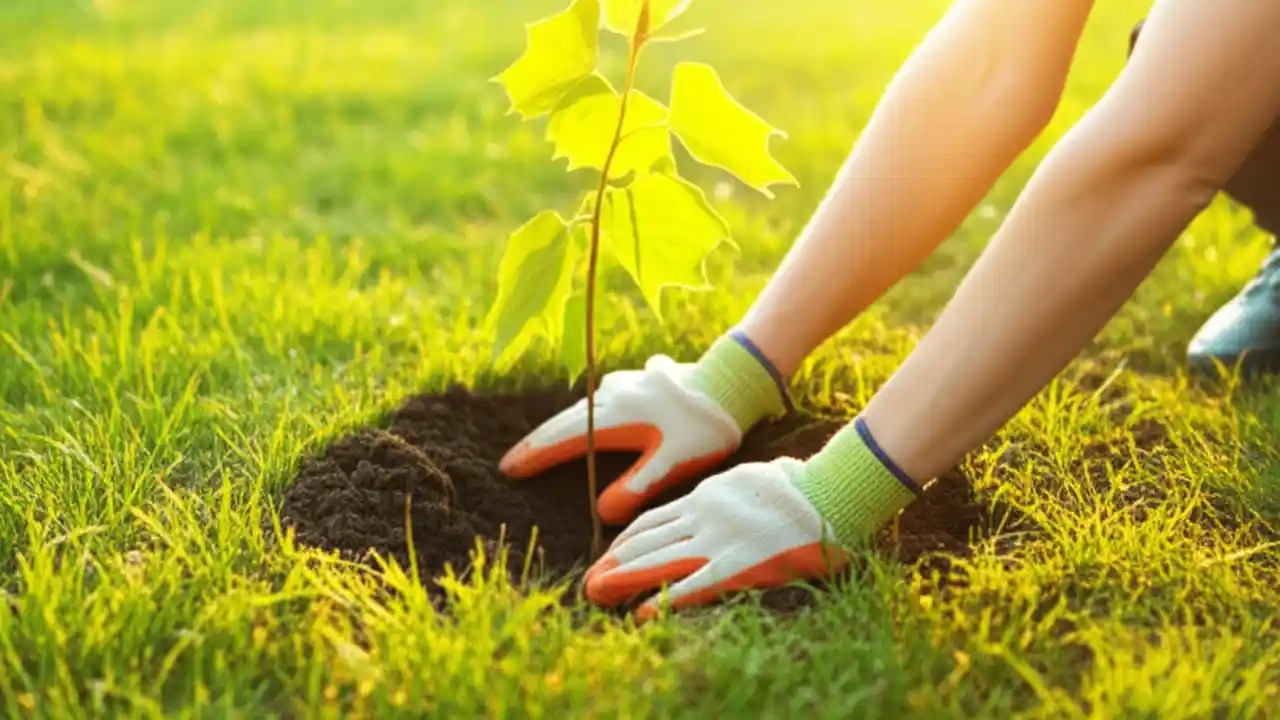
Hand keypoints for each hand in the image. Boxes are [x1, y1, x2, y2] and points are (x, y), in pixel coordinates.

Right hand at [500, 355, 745, 524]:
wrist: (733, 383)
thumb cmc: (704, 428)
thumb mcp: (673, 464)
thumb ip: (636, 488)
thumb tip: (602, 514)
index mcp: (614, 417)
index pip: (562, 438)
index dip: (534, 455)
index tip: (509, 469)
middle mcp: (610, 395)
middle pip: (564, 421)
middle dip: (537, 442)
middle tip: (512, 462)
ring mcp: (622, 383)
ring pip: (582, 409)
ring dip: (560, 427)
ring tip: (540, 445)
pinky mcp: (635, 379)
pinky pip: (599, 401)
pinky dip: (584, 416)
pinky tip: (585, 424)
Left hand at [583, 458, 848, 619]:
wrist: (829, 491)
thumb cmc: (799, 486)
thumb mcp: (750, 479)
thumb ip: (727, 493)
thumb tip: (713, 498)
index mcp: (707, 496)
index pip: (656, 519)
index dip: (627, 539)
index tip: (609, 553)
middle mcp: (704, 516)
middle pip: (648, 541)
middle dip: (615, 562)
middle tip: (590, 581)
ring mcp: (719, 539)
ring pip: (660, 560)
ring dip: (625, 577)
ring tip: (599, 592)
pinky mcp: (738, 564)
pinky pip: (693, 585)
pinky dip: (664, 598)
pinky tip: (643, 612)